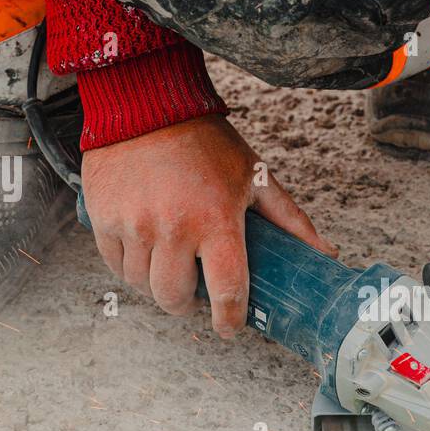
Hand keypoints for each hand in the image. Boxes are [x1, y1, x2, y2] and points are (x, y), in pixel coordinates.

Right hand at [81, 115, 336, 337]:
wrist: (146, 103)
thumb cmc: (207, 142)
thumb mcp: (255, 177)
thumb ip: (289, 220)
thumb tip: (326, 254)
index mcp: (216, 221)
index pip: (227, 292)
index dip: (230, 319)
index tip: (230, 327)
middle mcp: (172, 228)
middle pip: (175, 298)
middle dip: (188, 305)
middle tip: (195, 294)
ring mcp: (133, 224)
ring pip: (141, 285)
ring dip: (156, 286)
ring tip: (169, 268)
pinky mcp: (103, 217)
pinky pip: (114, 263)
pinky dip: (129, 266)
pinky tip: (143, 252)